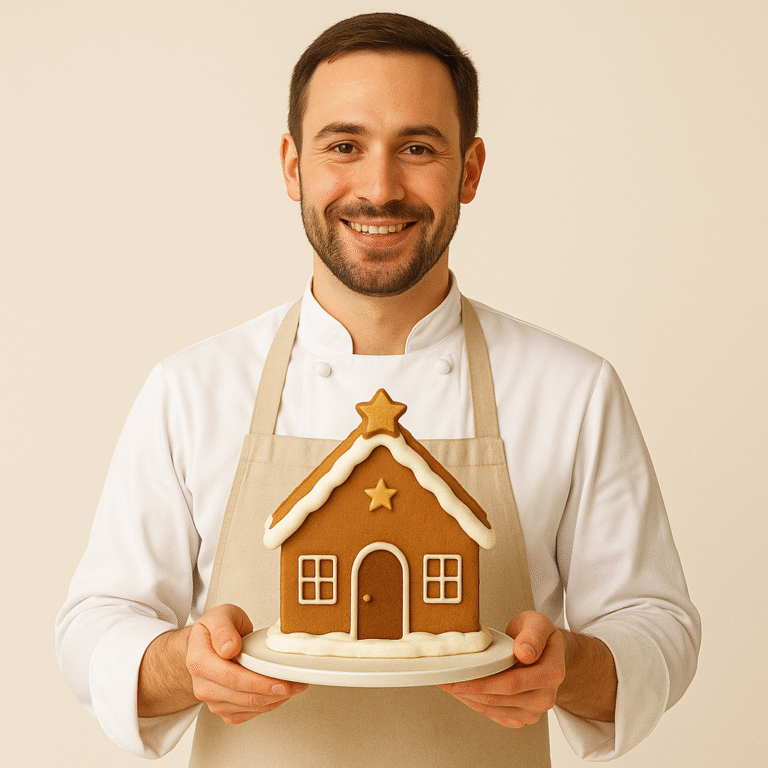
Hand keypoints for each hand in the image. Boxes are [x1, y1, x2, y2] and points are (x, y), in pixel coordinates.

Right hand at [186, 604, 307, 723]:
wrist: (207, 642)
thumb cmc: (216, 628)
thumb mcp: (220, 615)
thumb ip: (223, 629)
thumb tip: (229, 648)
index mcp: (199, 661)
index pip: (232, 678)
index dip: (259, 682)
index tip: (281, 680)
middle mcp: (203, 684)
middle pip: (243, 696)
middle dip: (274, 692)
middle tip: (296, 684)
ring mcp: (212, 699)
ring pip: (248, 707)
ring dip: (274, 700)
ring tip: (294, 687)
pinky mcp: (223, 707)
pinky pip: (247, 714)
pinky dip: (266, 706)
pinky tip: (278, 695)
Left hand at [438, 611, 564, 727]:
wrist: (546, 652)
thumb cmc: (538, 635)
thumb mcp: (538, 622)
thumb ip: (533, 635)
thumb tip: (524, 652)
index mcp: (552, 674)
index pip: (512, 684)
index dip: (483, 684)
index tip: (461, 679)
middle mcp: (545, 698)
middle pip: (499, 699)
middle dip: (468, 691)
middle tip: (445, 680)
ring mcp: (533, 711)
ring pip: (493, 709)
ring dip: (467, 698)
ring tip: (448, 684)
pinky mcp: (521, 717)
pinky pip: (494, 714)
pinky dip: (475, 703)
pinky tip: (462, 692)